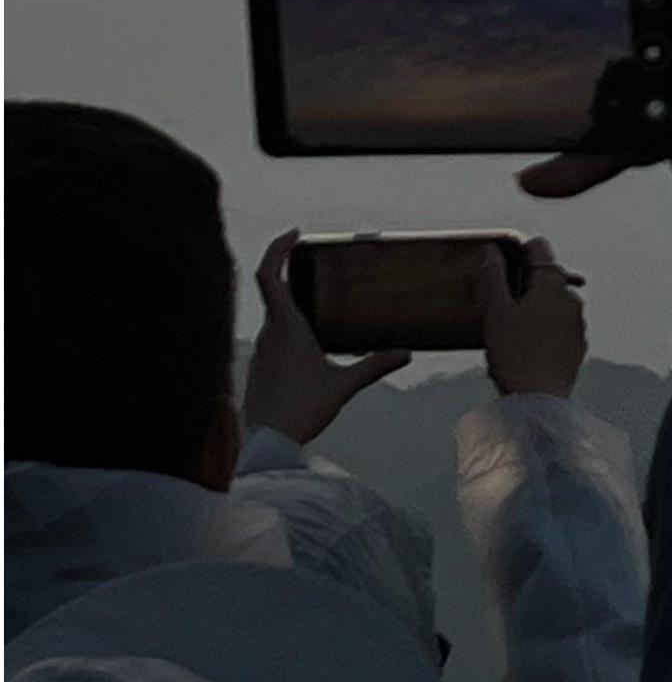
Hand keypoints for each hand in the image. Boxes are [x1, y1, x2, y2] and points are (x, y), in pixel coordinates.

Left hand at [240, 232, 410, 447]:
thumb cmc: (301, 412)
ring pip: (271, 317)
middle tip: (307, 260)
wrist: (267, 447)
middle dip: (288, 271)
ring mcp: (259, 353)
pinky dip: (285, 331)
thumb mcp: (343, 385)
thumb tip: (404, 354)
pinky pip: (270, 340)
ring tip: (314, 305)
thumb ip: (374, 365)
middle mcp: (268, 335)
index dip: (277, 248)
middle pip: (271, 291)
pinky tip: (304, 347)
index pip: (269, 275)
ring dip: (288, 304)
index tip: (294, 234)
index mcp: (286, 327)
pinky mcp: (257, 371)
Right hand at [479, 237, 586, 398]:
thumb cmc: (516, 357)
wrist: (540, 405)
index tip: (498, 267)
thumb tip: (490, 251)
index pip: (537, 247)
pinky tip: (525, 350)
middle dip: (522, 285)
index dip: (514, 251)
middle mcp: (571, 298)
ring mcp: (577, 324)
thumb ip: (492, 277)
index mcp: (553, 283)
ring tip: (509, 334)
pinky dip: (543, 331)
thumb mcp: (495, 313)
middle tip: (498, 307)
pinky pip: (558, 328)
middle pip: (545, 276)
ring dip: (533, 309)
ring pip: (552, 303)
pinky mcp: (577, 348)